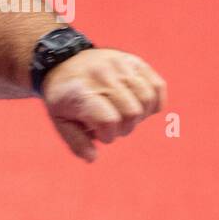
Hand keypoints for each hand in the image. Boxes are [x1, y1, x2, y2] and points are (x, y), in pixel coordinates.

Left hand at [41, 48, 166, 161]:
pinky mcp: (135, 61)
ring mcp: (120, 65)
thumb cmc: (63, 97)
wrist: (63, 62)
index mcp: (81, 92)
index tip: (99, 134)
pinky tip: (141, 108)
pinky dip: (154, 103)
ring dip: (140, 116)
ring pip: (147, 98)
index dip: (108, 135)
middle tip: (112, 126)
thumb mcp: (60, 121)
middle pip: (131, 112)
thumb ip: (76, 142)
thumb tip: (92, 158)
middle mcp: (102, 75)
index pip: (108, 120)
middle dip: (125, 128)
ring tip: (125, 116)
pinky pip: (158, 86)